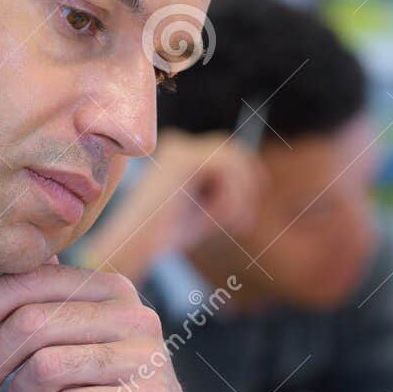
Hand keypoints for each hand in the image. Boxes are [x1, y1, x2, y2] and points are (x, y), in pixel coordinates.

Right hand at [77, 130, 265, 283]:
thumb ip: (226, 193)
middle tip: (241, 224)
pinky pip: (226, 169)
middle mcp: (180, 145)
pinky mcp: (183, 160)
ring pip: (234, 160)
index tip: (243, 222)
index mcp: (181, 154)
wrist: (134, 246)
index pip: (229, 154)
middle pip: (235, 152)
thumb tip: (257, 180)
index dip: (246, 183)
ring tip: (223, 223)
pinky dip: (229, 198)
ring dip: (236, 197)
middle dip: (246, 188)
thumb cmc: (164, 235)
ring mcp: (181, 150)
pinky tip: (214, 219)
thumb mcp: (203, 210)